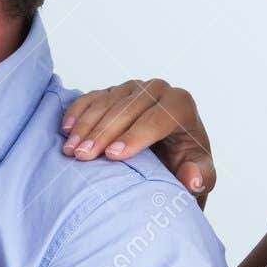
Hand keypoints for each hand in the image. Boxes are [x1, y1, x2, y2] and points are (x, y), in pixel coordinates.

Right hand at [60, 78, 214, 202]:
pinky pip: (92, 97)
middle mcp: (158, 90)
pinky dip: (77, 112)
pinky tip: (65, 131)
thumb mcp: (200, 176)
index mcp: (182, 105)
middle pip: (128, 108)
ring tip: (71, 151)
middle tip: (84, 156)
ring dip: (86, 126)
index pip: (158, 118)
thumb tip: (192, 179)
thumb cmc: (185, 164)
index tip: (114, 156)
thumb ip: (200, 177)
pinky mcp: (113, 91)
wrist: (171, 154)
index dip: (135, 136)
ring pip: (107, 102)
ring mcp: (133, 87)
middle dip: (104, 133)